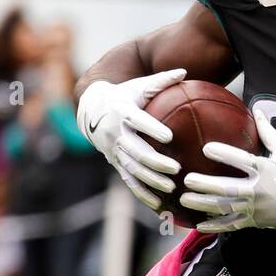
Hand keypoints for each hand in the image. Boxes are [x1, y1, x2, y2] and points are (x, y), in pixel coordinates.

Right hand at [76, 68, 185, 210]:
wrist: (91, 109)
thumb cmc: (123, 95)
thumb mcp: (138, 86)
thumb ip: (161, 81)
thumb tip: (185, 71)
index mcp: (122, 111)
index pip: (138, 121)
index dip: (152, 128)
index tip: (169, 135)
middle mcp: (116, 133)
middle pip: (136, 150)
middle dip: (155, 161)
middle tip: (176, 168)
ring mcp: (114, 150)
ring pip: (133, 169)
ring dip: (151, 180)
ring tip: (172, 187)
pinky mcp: (115, 163)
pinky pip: (129, 181)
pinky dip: (143, 193)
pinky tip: (159, 204)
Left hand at [180, 108, 275, 253]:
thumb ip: (268, 132)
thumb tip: (257, 109)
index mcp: (266, 170)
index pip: (242, 161)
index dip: (224, 154)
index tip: (206, 148)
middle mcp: (259, 191)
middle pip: (227, 188)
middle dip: (205, 185)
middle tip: (186, 179)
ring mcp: (256, 209)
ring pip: (225, 208)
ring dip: (203, 205)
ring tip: (184, 200)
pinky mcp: (255, 222)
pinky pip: (231, 225)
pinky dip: (214, 225)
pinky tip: (198, 224)